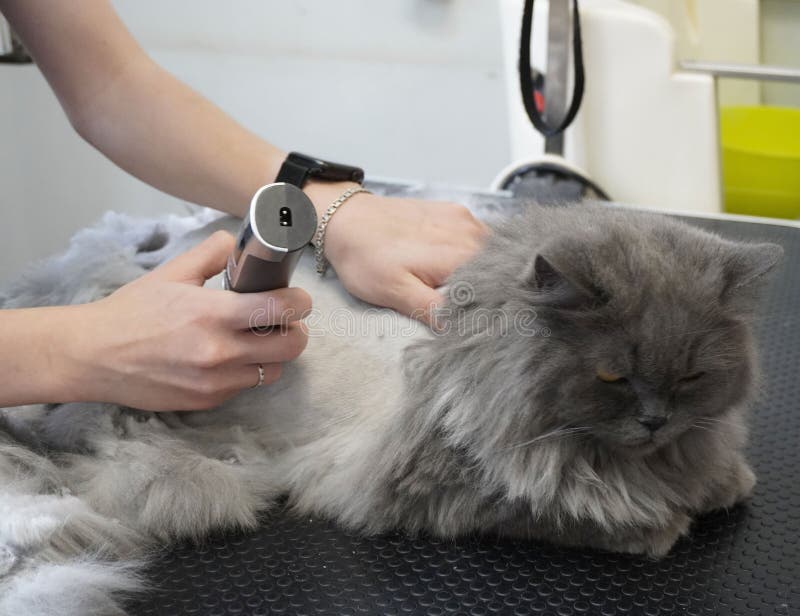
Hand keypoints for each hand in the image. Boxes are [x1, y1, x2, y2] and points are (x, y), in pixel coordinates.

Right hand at [62, 232, 310, 410]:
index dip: (298, 302)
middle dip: (294, 330)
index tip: (296, 298)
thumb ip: (214, 253)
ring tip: (254, 339)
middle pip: (292, 346)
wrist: (93, 356)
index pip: (283, 310)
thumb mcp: (173, 272)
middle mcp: (221, 352)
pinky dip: (245, 371)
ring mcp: (216, 382)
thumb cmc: (133, 311)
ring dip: (272, 354)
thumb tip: (241, 243)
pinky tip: (227, 357)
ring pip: (274, 370)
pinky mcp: (208, 401)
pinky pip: (245, 386)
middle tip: (282, 321)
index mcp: (214, 314)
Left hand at [306, 182, 486, 322]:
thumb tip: (463, 330)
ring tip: (458, 284)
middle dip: (488, 289)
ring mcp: (463, 219)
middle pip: (498, 269)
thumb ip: (433, 310)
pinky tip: (454, 263)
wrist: (345, 218)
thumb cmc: (365, 257)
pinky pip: (477, 236)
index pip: (497, 287)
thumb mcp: (395, 292)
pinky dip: (473, 252)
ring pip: (490, 252)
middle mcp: (469, 234)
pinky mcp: (455, 212)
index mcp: (459, 256)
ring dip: (483, 271)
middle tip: (466, 305)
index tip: (484, 319)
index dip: (492, 306)